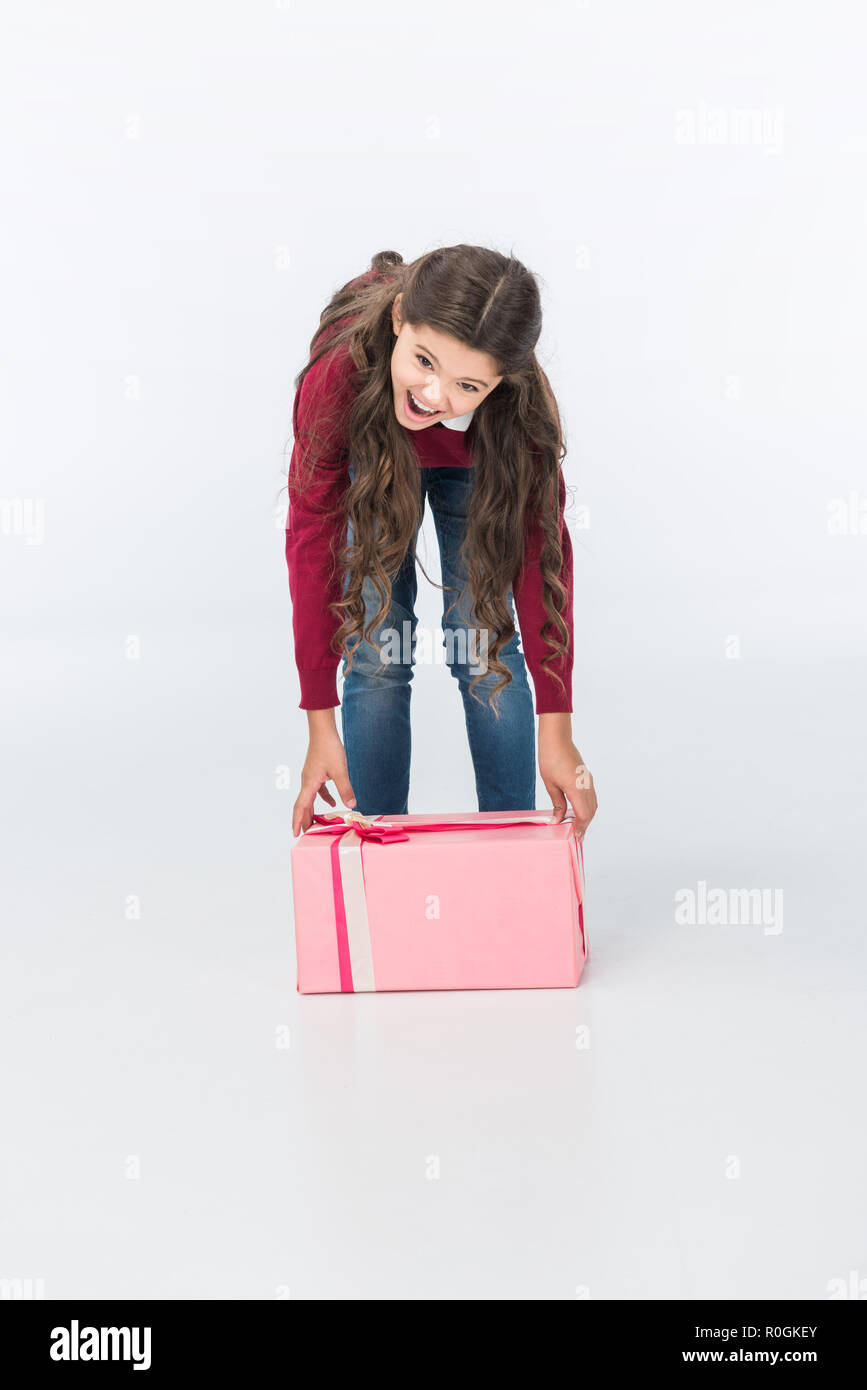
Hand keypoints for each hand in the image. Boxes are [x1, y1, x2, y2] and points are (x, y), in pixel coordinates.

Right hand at [291, 711, 356, 836]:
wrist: (323, 731)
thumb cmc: (329, 748)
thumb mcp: (340, 771)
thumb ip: (345, 789)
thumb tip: (352, 805)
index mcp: (309, 784)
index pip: (300, 807)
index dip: (297, 821)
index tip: (295, 834)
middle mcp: (307, 781)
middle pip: (303, 805)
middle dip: (304, 820)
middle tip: (306, 835)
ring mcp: (311, 776)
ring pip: (310, 798)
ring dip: (312, 811)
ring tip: (316, 823)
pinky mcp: (316, 772)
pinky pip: (318, 790)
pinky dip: (323, 798)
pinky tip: (332, 804)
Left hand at [538, 713, 597, 839]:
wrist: (557, 739)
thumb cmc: (551, 758)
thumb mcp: (550, 784)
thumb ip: (557, 804)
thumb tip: (557, 820)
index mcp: (577, 789)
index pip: (583, 815)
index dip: (580, 828)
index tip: (575, 837)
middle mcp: (587, 786)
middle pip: (591, 811)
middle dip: (585, 825)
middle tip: (576, 836)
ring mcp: (588, 781)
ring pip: (593, 804)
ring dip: (587, 816)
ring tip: (577, 826)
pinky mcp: (587, 777)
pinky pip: (591, 796)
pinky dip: (587, 806)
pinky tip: (577, 810)